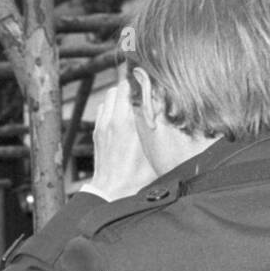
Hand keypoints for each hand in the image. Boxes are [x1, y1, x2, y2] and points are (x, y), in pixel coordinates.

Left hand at [82, 74, 157, 201]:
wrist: (112, 191)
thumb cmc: (136, 176)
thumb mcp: (156, 148)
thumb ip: (162, 126)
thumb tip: (171, 108)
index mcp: (128, 121)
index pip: (130, 84)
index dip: (142, 79)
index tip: (152, 79)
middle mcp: (113, 119)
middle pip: (119, 86)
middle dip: (131, 85)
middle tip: (145, 90)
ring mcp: (102, 125)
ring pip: (109, 96)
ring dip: (120, 96)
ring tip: (134, 102)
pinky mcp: (97, 132)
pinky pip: (102, 109)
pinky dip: (111, 107)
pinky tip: (122, 115)